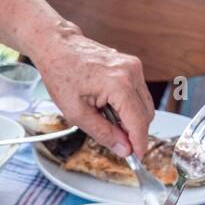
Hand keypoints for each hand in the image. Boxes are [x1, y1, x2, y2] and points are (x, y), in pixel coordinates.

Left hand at [33, 28, 154, 158]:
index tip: (137, 157)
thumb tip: (123, 149)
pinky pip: (138, 93)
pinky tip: (108, 107)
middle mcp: (131, 72)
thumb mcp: (77, 113)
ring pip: (144, 104)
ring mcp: (133, 66)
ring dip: (130, 119)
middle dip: (134, 131)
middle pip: (146, 114)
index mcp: (119, 84)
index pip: (138, 122)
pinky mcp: (131, 65)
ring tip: (105, 118)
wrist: (58, 47)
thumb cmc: (61, 74)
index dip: (139, 143)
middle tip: (115, 141)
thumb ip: (103, 133)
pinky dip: (128, 106)